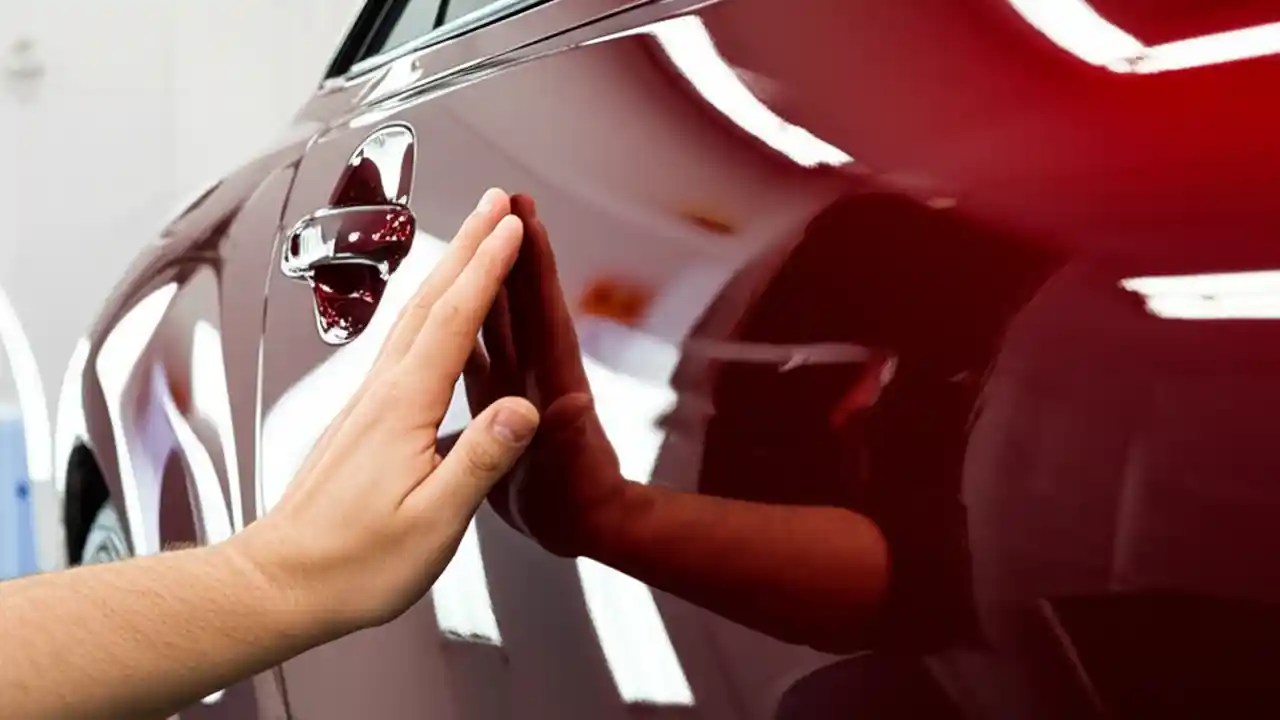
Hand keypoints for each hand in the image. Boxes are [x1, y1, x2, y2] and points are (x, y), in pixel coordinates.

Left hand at [228, 188, 539, 637]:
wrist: (284, 582)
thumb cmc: (355, 562)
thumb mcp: (433, 521)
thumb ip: (480, 460)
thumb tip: (523, 408)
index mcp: (404, 409)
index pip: (455, 322)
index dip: (487, 270)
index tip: (513, 228)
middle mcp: (382, 393)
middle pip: (430, 301)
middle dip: (468, 246)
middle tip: (498, 205)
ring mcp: (368, 403)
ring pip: (414, 318)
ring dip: (448, 271)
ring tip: (476, 241)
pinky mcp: (365, 420)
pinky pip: (404, 344)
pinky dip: (432, 311)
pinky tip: (437, 316)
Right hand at [464, 195, 628, 557]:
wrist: (582, 532)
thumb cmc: (575, 509)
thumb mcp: (567, 482)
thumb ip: (568, 443)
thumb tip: (573, 405)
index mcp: (549, 385)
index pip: (540, 314)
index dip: (532, 265)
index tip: (524, 216)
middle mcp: (535, 374)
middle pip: (520, 300)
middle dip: (510, 248)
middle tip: (499, 199)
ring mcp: (515, 384)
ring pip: (498, 318)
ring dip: (488, 274)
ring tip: (473, 234)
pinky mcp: (497, 402)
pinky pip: (477, 351)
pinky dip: (466, 322)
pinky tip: (445, 308)